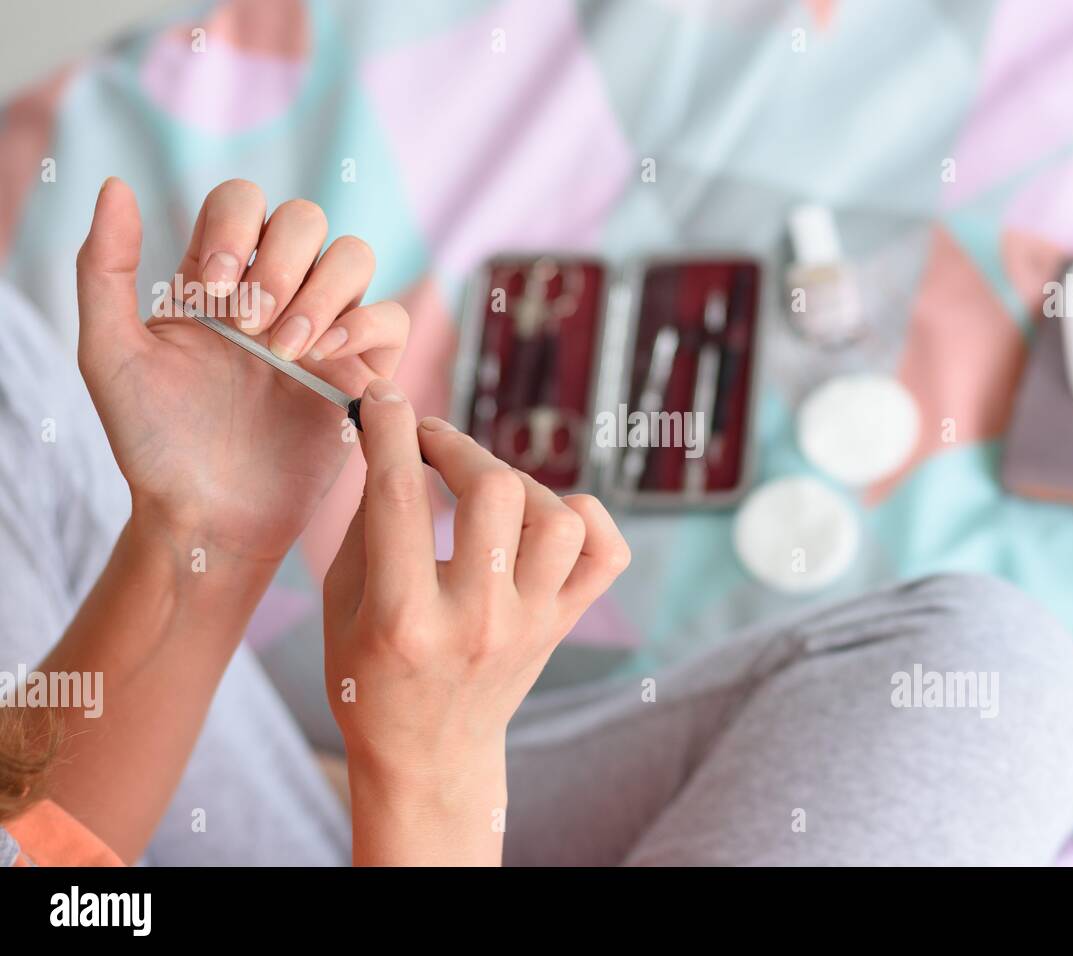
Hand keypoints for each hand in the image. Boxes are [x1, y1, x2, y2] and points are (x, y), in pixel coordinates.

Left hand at [76, 177, 408, 563]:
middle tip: (249, 326)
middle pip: (307, 217)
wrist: (206, 514)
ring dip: (321, 292)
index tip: (209, 292)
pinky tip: (320, 361)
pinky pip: (391, 319)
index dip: (235, 227)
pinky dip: (361, 327)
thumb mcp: (110, 353)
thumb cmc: (154, 443)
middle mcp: (277, 293)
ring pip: (356, 256)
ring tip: (286, 350)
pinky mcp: (363, 373)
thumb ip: (105, 268)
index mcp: (220, 277)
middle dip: (279, 261)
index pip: (244, 201)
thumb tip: (113, 185)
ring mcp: (325, 331)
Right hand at [322, 380, 629, 863]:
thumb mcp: (342, 604)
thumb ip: (365, 520)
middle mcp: (478, 619)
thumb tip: (387, 437)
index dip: (393, 429)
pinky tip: (544, 518)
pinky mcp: (563, 625)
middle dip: (457, 445)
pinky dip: (585, 519)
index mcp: (406, 617)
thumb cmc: (371, 677)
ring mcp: (531, 624)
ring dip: (518, 484)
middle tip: (430, 442)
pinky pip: (607, 553)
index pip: (401, 495)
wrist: (429, 757)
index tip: (385, 398)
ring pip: (559, 517)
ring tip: (483, 495)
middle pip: (495, 491)